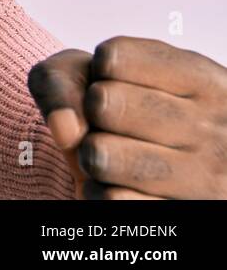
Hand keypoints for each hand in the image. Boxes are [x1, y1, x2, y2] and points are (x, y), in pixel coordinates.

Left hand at [28, 36, 226, 198]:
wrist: (133, 168)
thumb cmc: (111, 108)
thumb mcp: (84, 76)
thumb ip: (59, 81)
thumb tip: (66, 128)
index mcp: (201, 78)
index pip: (112, 58)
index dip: (96, 71)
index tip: (114, 81)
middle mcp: (215, 126)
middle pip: (103, 103)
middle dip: (90, 112)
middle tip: (112, 122)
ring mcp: (206, 176)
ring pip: (101, 154)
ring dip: (91, 154)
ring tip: (112, 153)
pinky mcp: (183, 212)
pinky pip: (108, 198)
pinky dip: (98, 190)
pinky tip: (121, 184)